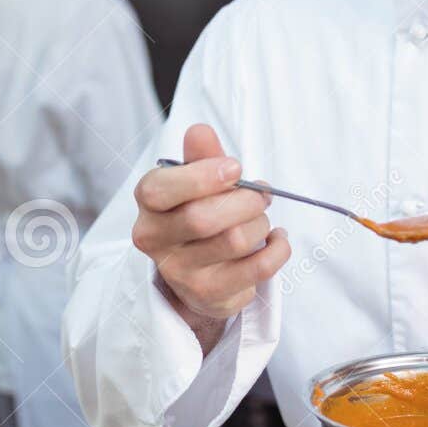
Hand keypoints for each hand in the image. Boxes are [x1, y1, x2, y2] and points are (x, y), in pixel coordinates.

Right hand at [132, 124, 289, 352]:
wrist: (197, 272)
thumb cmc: (198, 213)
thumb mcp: (196, 180)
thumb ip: (201, 156)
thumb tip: (200, 131)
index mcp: (148, 205)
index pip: (160, 190)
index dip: (202, 176)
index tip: (235, 168)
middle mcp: (156, 241)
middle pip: (203, 219)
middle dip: (245, 201)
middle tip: (261, 195)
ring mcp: (181, 273)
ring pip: (234, 242)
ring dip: (261, 224)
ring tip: (261, 219)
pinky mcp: (210, 295)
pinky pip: (259, 269)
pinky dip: (279, 248)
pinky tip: (276, 239)